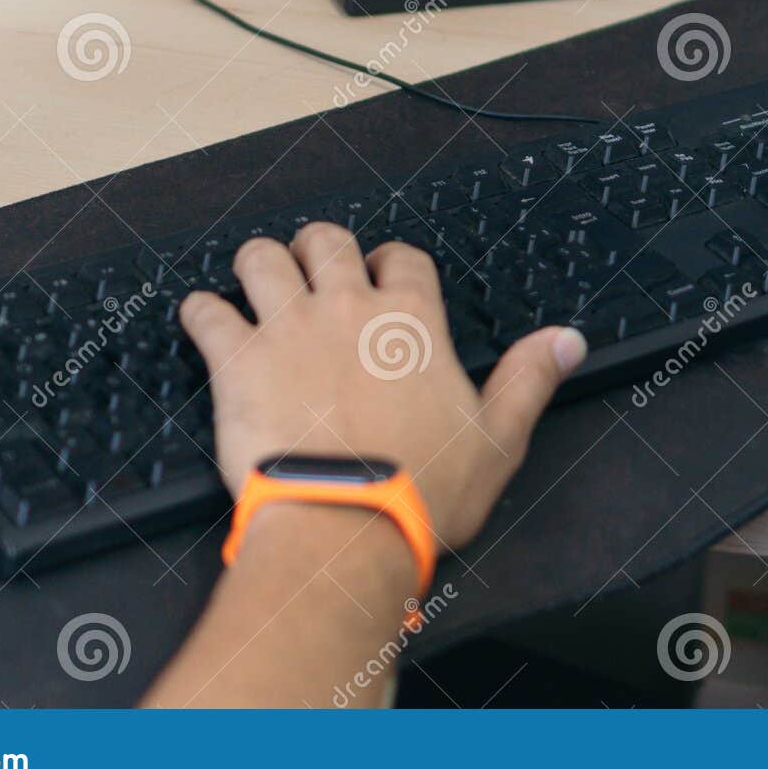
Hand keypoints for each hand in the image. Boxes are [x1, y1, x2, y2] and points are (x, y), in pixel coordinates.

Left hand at [176, 223, 588, 550]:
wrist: (343, 528)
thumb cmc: (419, 492)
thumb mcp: (498, 440)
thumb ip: (530, 379)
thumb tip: (567, 341)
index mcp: (410, 322)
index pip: (403, 257)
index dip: (392, 262)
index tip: (385, 279)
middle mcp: (345, 309)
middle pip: (325, 240)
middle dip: (319, 248)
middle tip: (315, 270)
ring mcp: (286, 329)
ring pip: (260, 258)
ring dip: (258, 263)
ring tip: (259, 279)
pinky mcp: (237, 362)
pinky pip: (205, 312)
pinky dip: (201, 311)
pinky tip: (205, 320)